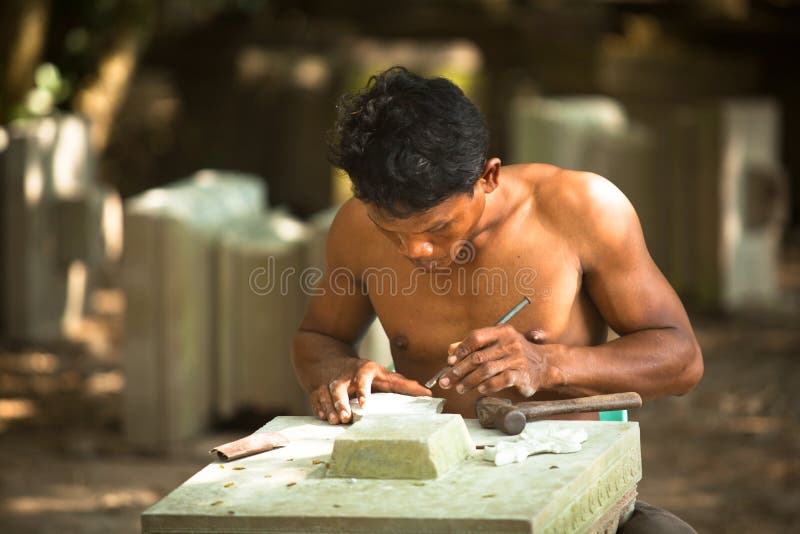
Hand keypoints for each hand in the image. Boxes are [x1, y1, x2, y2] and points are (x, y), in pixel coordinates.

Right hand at [310, 358, 430, 424]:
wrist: (327, 358)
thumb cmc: (362, 372)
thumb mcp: (382, 374)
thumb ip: (402, 385)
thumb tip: (428, 394)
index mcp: (363, 371)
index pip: (363, 378)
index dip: (363, 390)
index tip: (364, 403)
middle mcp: (345, 376)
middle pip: (340, 388)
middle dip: (341, 403)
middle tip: (345, 418)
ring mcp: (329, 383)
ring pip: (326, 395)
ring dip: (329, 408)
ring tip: (334, 421)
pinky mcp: (317, 389)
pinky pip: (316, 399)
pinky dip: (319, 408)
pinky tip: (323, 418)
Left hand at [438, 326, 549, 396]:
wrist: (544, 365)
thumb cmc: (515, 354)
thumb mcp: (497, 344)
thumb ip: (475, 346)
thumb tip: (451, 351)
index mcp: (502, 331)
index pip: (476, 338)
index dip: (460, 350)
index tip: (449, 362)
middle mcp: (510, 342)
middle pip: (478, 356)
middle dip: (459, 370)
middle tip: (447, 380)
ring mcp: (517, 358)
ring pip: (486, 369)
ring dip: (469, 381)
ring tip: (459, 388)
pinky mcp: (523, 374)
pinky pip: (502, 380)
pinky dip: (488, 385)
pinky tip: (480, 390)